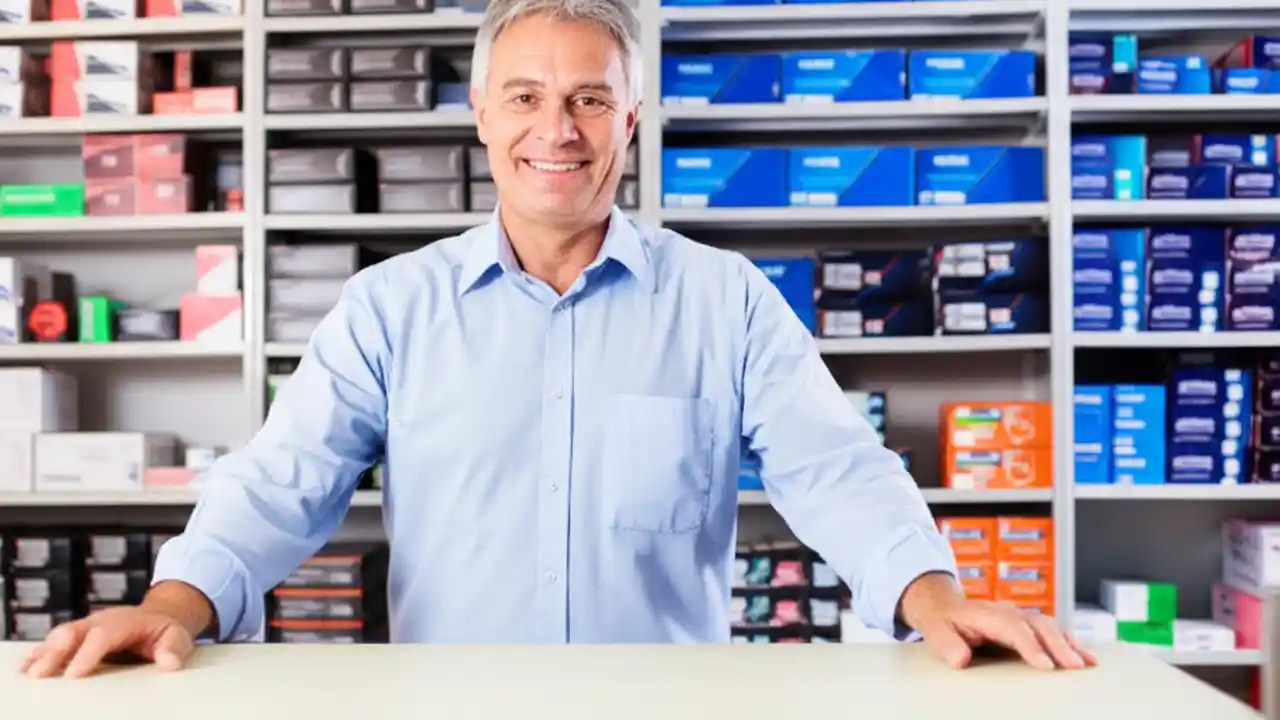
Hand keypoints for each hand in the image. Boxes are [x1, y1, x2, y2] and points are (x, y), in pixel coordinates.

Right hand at [19, 605, 194, 678]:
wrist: (159, 617)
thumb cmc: (165, 630)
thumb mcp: (177, 636)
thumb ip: (174, 649)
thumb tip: (169, 663)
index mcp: (123, 621)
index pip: (102, 635)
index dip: (87, 654)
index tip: (74, 675)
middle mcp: (99, 621)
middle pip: (72, 633)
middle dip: (55, 653)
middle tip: (40, 674)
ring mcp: (86, 628)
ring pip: (59, 637)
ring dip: (42, 654)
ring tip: (28, 673)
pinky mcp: (77, 637)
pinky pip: (54, 643)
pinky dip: (38, 654)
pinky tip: (26, 667)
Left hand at [900, 573, 1096, 670]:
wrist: (944, 607)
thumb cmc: (943, 622)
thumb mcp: (935, 631)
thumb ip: (947, 645)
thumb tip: (960, 659)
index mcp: (986, 614)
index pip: (1012, 628)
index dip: (1031, 646)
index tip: (1046, 665)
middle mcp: (1007, 612)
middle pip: (1038, 626)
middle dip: (1058, 646)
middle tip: (1076, 666)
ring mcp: (1020, 617)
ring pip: (1049, 627)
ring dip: (1070, 644)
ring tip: (1088, 662)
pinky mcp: (1027, 625)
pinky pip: (1052, 631)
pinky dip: (1070, 643)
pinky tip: (1085, 656)